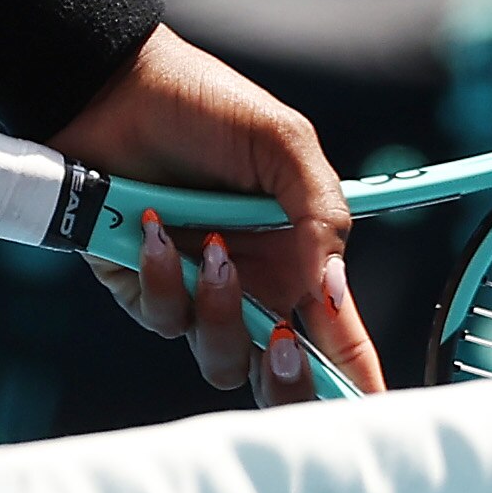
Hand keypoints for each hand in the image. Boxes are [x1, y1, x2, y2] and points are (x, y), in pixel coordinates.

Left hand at [54, 26, 383, 401]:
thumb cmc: (206, 106)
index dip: (357, 376)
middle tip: (287, 344)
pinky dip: (164, 278)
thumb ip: (322, 213)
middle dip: (289, 382)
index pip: (336, 331)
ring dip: (223, 312)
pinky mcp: (144, 290)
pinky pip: (163, 318)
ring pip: (222, 358)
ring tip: (212, 246)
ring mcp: (198, 294)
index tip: (375, 405)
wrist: (116, 87)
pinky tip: (155, 229)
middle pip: (279, 375)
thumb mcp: (283, 144)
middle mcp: (252, 286)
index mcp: (298, 257)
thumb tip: (335, 290)